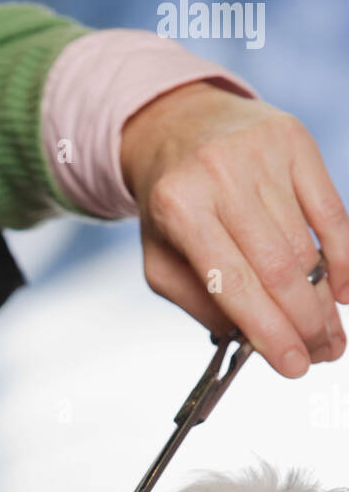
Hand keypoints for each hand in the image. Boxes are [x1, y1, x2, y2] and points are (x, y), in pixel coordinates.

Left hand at [119, 80, 348, 377]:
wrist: (178, 124)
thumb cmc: (171, 203)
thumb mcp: (161, 258)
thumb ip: (201, 302)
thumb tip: (253, 339)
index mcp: (179, 208)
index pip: (234, 283)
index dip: (269, 331)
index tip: (294, 368)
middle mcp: (219, 175)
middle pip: (279, 268)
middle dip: (305, 323)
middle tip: (320, 356)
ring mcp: (260, 153)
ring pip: (307, 245)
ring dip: (322, 300)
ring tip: (328, 335)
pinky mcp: (293, 140)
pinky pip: (331, 210)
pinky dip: (343, 256)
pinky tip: (342, 290)